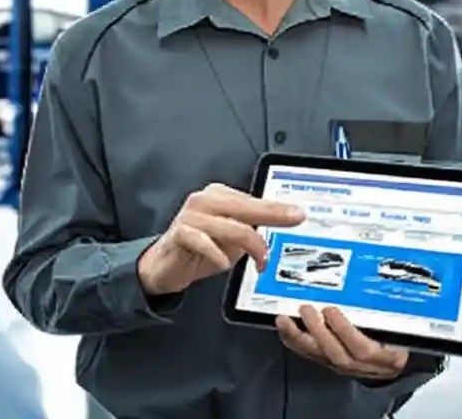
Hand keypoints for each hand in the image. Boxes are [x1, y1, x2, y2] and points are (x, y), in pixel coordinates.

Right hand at [137, 183, 305, 296]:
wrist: (163, 266)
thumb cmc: (198, 250)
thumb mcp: (231, 239)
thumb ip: (251, 229)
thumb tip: (282, 224)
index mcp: (219, 196)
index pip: (253, 200)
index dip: (276, 209)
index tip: (298, 214)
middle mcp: (204, 201)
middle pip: (245, 206)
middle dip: (272, 214)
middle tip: (294, 219)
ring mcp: (191, 216)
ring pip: (229, 225)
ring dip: (249, 246)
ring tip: (260, 261)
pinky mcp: (179, 234)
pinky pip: (201, 241)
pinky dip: (216, 253)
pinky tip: (224, 262)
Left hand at [276, 305, 408, 380]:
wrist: (399, 360)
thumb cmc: (403, 338)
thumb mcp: (406, 328)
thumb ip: (394, 313)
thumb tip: (379, 285)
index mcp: (389, 357)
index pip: (365, 350)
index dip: (345, 332)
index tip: (331, 310)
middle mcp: (366, 367)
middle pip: (338, 356)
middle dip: (318, 332)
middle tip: (306, 309)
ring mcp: (348, 368)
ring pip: (321, 358)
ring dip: (300, 338)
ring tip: (286, 319)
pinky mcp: (333, 364)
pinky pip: (312, 356)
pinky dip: (295, 342)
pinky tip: (285, 329)